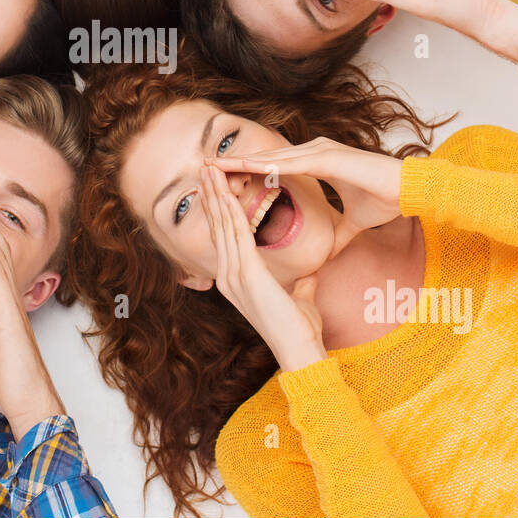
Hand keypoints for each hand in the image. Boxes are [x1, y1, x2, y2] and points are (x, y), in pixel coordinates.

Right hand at [200, 166, 325, 371]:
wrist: (300, 351)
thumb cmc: (300, 330)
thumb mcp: (299, 299)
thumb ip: (301, 284)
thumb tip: (311, 274)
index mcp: (236, 280)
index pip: (225, 236)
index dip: (220, 209)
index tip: (218, 185)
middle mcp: (228, 276)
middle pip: (217, 226)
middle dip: (212, 194)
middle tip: (206, 167)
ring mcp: (234, 275)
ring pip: (222, 225)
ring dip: (216, 194)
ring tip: (211, 169)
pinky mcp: (246, 273)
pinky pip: (235, 233)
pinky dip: (230, 209)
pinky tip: (226, 190)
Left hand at [209, 137, 402, 251]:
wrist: (411, 192)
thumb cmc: (385, 200)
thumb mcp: (353, 223)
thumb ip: (339, 234)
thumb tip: (329, 252)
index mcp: (316, 163)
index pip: (273, 168)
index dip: (248, 173)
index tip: (223, 180)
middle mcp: (315, 152)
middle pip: (266, 158)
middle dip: (236, 163)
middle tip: (204, 167)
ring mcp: (321, 151)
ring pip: (274, 156)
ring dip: (244, 160)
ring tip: (216, 165)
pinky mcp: (329, 156)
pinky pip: (292, 160)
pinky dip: (268, 163)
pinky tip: (247, 166)